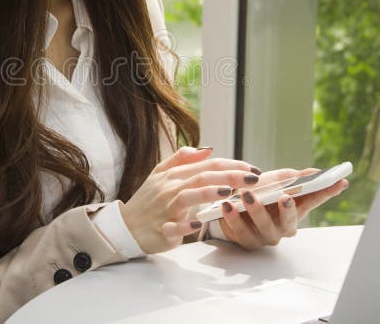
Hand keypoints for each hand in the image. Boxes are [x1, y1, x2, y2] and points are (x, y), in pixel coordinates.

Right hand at [119, 146, 261, 253]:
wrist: (125, 227)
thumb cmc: (147, 200)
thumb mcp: (160, 173)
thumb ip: (182, 158)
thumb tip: (208, 149)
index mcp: (173, 175)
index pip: (206, 165)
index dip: (231, 164)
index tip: (253, 168)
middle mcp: (169, 189)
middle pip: (202, 177)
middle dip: (230, 176)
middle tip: (254, 178)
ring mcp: (165, 209)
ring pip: (188, 196)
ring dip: (208, 193)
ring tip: (229, 192)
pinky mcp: (161, 230)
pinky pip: (174, 227)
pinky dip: (186, 226)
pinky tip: (200, 224)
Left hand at [217, 168, 348, 250]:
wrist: (231, 208)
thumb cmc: (257, 194)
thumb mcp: (274, 182)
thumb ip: (292, 178)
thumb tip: (314, 172)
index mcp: (294, 210)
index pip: (314, 200)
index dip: (327, 192)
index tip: (341, 182)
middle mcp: (283, 227)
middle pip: (290, 221)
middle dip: (288, 210)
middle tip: (284, 197)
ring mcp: (266, 236)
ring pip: (264, 226)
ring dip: (256, 210)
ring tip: (247, 195)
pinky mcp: (247, 241)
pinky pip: (240, 231)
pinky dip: (233, 218)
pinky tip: (228, 205)